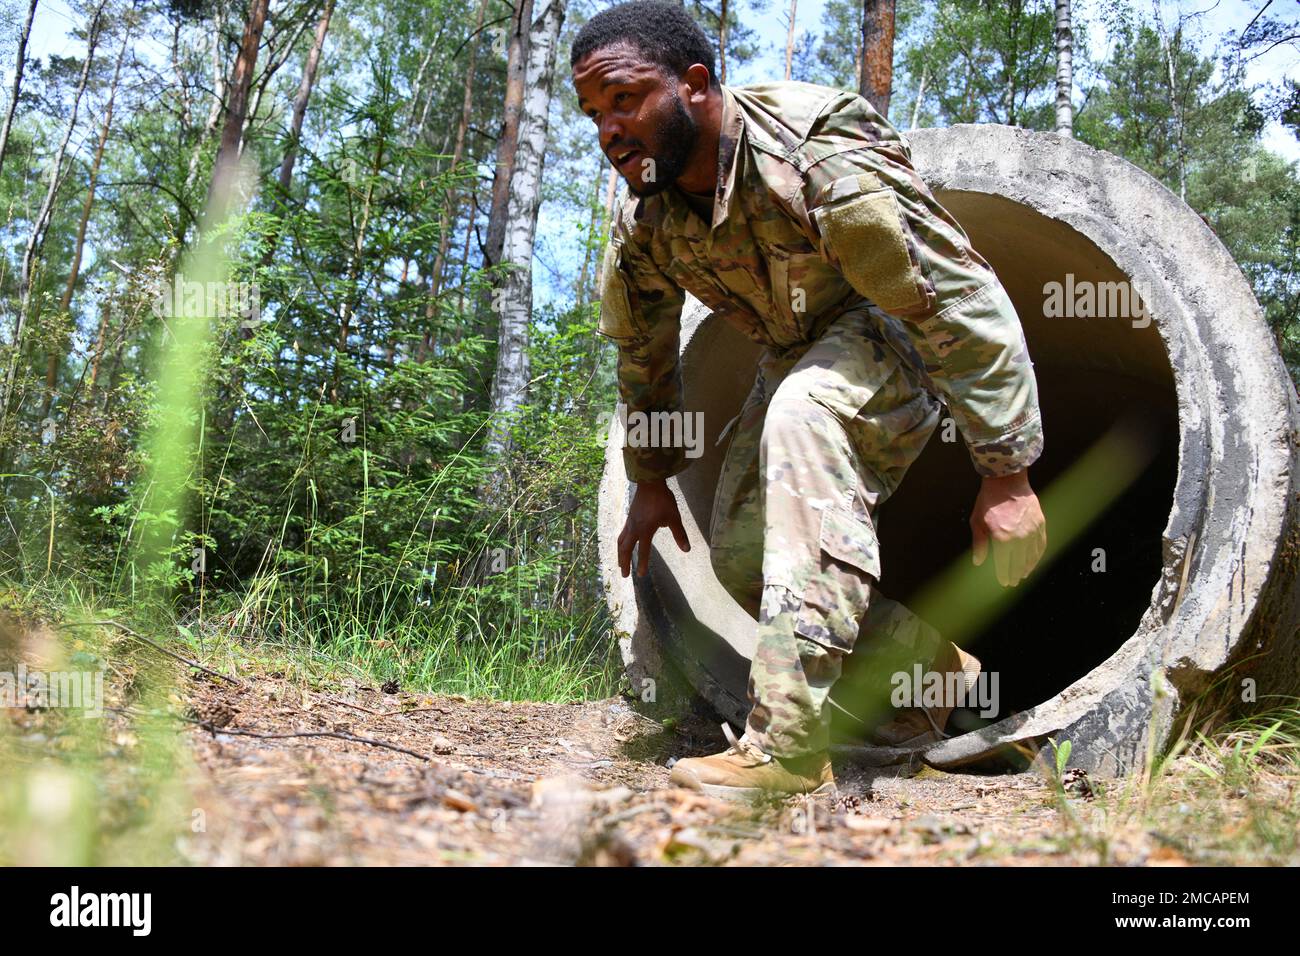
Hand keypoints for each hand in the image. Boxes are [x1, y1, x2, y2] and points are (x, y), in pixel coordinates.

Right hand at [618, 478, 689, 576]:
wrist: (650, 483)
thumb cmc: (663, 500)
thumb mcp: (674, 518)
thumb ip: (679, 534)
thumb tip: (686, 550)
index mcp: (645, 531)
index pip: (644, 551)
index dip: (642, 564)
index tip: (641, 575)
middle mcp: (634, 529)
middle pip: (625, 549)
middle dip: (624, 563)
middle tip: (624, 575)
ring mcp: (630, 523)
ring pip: (621, 542)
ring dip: (620, 554)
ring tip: (620, 563)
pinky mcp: (629, 518)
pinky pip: (622, 534)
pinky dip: (621, 543)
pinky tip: (623, 545)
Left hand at [970, 470, 1046, 586]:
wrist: (1007, 481)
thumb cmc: (988, 502)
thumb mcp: (977, 522)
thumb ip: (979, 543)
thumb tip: (978, 562)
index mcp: (1002, 538)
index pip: (1004, 564)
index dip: (1003, 575)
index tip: (1003, 582)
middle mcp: (1019, 537)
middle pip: (1018, 563)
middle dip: (1015, 574)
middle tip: (1012, 582)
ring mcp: (1032, 531)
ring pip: (1031, 556)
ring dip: (1027, 567)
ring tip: (1022, 574)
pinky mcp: (1040, 524)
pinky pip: (1041, 545)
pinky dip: (1038, 556)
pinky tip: (1034, 561)